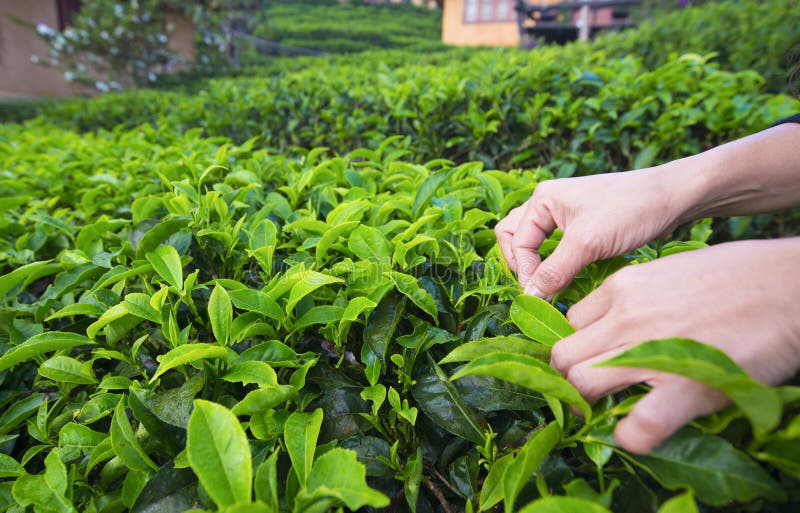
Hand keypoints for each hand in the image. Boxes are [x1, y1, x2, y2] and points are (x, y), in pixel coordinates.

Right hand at [494, 168, 691, 297]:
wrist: (674, 197)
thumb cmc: (631, 211)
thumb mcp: (588, 243)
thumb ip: (555, 271)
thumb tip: (530, 297)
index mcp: (543, 199)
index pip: (516, 241)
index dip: (524, 271)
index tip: (541, 296)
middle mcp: (548, 203)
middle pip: (515, 237)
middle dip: (521, 264)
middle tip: (537, 289)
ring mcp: (564, 213)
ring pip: (534, 241)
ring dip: (537, 264)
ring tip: (548, 285)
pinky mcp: (582, 225)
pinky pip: (554, 245)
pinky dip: (554, 262)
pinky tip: (567, 277)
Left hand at [552, 238, 799, 453]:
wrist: (790, 285)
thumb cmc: (740, 275)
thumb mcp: (670, 270)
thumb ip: (637, 295)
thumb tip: (622, 320)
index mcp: (622, 287)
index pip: (570, 322)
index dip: (577, 345)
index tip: (590, 359)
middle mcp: (625, 317)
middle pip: (563, 355)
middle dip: (569, 378)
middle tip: (589, 393)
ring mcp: (648, 351)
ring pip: (580, 384)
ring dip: (586, 405)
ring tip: (604, 413)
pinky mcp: (683, 387)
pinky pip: (637, 426)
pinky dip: (631, 437)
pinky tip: (637, 434)